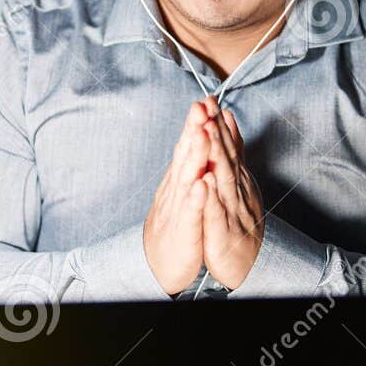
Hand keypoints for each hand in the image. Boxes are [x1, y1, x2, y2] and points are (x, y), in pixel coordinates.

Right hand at [143, 99, 213, 294]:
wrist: (160, 265)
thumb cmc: (176, 227)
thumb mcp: (184, 193)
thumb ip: (190, 166)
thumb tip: (197, 137)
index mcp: (179, 181)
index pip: (188, 147)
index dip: (196, 124)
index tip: (206, 100)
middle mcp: (175, 191)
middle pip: (185, 156)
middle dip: (194, 130)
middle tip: (201, 106)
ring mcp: (177, 211)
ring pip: (187, 179)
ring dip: (194, 156)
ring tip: (202, 133)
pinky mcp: (183, 233)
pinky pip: (190, 214)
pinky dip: (195, 198)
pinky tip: (202, 184)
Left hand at [202, 106, 263, 289]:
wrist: (246, 265)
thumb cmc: (237, 221)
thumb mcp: (237, 183)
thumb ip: (234, 151)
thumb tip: (227, 118)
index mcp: (236, 180)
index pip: (228, 147)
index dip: (219, 123)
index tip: (210, 100)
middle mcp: (237, 191)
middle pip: (227, 157)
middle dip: (216, 130)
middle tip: (208, 107)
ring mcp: (232, 212)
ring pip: (223, 180)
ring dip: (216, 155)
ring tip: (207, 131)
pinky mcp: (223, 234)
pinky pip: (217, 214)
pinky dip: (211, 197)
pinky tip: (206, 181)